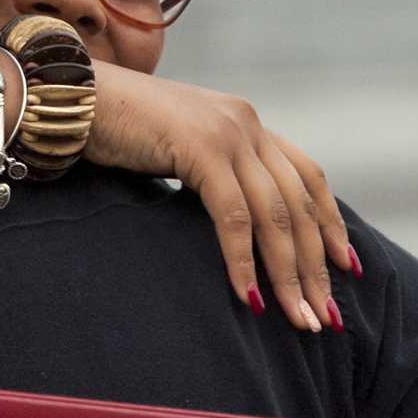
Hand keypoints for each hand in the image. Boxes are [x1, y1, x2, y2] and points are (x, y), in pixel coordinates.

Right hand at [85, 63, 357, 333]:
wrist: (71, 98)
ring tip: (299, 319)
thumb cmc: (112, 131)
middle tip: (326, 317)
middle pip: (299, 205)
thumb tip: (230, 217)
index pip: (307, 176)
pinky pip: (233, 215)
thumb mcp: (175, 150)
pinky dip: (243, 260)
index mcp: (245, 122)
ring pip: (274, 215)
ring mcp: (226, 133)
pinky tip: (248, 296)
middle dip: (316, 267)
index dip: (330, 223)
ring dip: (289, 275)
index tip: (346, 267)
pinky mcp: (200, 147)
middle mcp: (246, 123)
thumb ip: (209, 172)